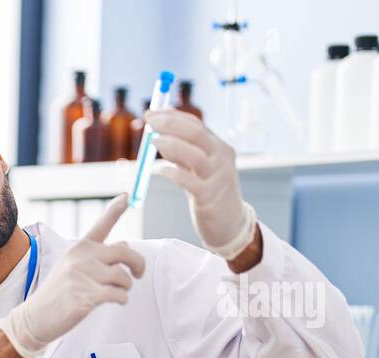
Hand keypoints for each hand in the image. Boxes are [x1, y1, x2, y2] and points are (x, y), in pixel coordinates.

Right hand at [0, 194, 145, 357]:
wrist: (34, 318)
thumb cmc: (57, 294)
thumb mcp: (72, 268)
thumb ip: (98, 255)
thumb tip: (124, 242)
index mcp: (79, 248)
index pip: (101, 225)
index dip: (116, 209)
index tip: (127, 196)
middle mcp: (81, 258)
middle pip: (124, 252)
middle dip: (138, 263)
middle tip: (139, 273)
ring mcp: (83, 276)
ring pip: (123, 277)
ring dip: (126, 287)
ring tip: (118, 292)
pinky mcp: (86, 296)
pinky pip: (119, 294)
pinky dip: (122, 299)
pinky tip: (117, 301)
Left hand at [145, 109, 252, 254]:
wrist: (230, 224)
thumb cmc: (210, 194)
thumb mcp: (197, 169)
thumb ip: (182, 154)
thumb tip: (159, 137)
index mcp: (218, 147)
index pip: (196, 123)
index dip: (172, 115)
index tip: (151, 112)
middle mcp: (221, 157)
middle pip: (196, 132)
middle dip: (170, 123)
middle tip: (148, 120)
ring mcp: (217, 176)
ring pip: (194, 154)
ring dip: (171, 144)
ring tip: (153, 140)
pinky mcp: (209, 196)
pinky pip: (189, 181)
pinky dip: (173, 173)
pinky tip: (160, 171)